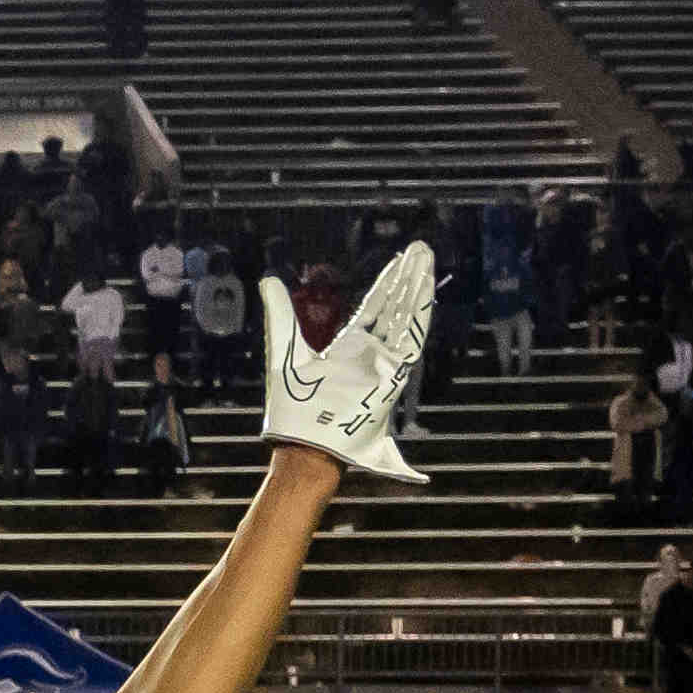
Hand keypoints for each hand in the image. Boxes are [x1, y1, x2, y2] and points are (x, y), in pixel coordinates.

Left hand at [261, 242, 434, 484]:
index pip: (375, 308)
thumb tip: (267, 280)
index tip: (401, 259)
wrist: (305, 443)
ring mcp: (385, 362)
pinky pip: (412, 337)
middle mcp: (371, 353)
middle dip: (408, 278)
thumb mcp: (283, 349)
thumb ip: (279, 314)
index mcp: (349, 348)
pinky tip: (424, 286)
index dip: (388, 283)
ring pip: (407, 316)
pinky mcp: (395, 374)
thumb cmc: (292, 407)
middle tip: (420, 248)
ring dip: (417, 287)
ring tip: (425, 257)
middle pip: (396, 307)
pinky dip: (419, 312)